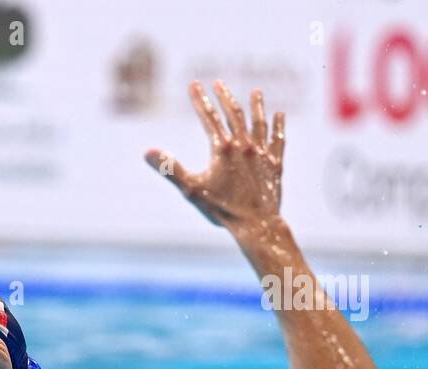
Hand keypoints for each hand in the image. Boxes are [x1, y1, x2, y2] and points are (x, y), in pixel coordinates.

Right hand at [145, 81, 284, 235]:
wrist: (256, 225)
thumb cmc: (222, 209)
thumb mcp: (191, 190)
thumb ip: (170, 168)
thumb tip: (148, 152)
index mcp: (223, 149)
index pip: (208, 118)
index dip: (199, 99)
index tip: (194, 84)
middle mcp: (244, 146)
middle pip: (234, 114)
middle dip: (225, 97)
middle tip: (218, 83)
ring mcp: (262, 154)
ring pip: (258, 123)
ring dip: (256, 106)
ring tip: (256, 92)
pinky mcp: (275, 165)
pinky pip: (277, 140)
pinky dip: (278, 126)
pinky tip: (279, 115)